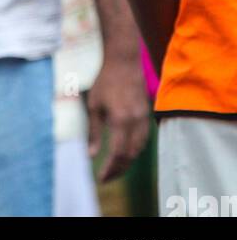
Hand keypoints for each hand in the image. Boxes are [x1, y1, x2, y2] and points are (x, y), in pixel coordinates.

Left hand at [86, 51, 150, 182]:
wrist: (124, 61)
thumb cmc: (105, 81)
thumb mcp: (94, 105)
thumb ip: (94, 132)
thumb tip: (91, 156)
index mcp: (121, 120)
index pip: (118, 153)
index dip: (111, 169)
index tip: (101, 178)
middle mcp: (135, 122)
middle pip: (130, 156)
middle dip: (119, 169)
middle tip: (106, 177)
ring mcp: (144, 119)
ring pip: (139, 150)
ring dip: (127, 162)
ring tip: (114, 169)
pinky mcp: (147, 115)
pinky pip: (143, 140)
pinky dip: (135, 150)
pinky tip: (125, 153)